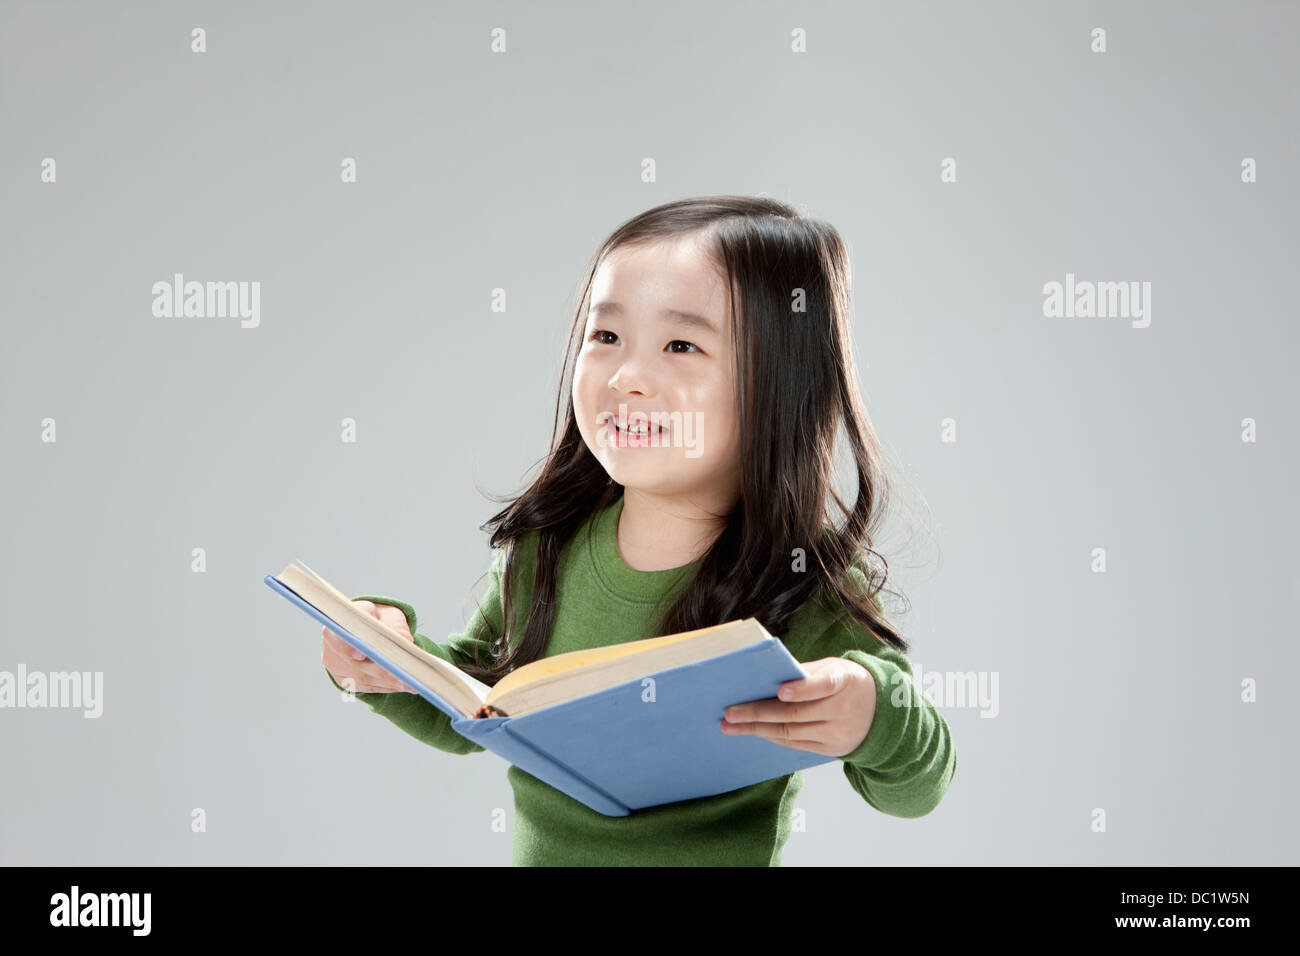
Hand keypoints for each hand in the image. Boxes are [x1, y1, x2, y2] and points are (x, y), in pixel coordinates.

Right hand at [321, 600, 417, 693]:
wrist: (366, 628)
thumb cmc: (377, 618)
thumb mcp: (387, 613)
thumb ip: (395, 623)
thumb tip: (405, 638)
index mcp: (337, 624)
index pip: (339, 636)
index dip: (348, 647)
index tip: (361, 654)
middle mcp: (332, 647)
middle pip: (356, 663)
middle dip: (382, 670)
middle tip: (405, 677)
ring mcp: (337, 666)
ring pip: (364, 677)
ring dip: (389, 682)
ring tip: (412, 683)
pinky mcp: (345, 681)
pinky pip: (368, 686)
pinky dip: (388, 687)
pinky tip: (405, 685)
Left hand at [720, 657, 875, 756]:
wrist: (881, 711)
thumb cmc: (846, 681)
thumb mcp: (833, 667)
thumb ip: (805, 672)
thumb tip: (766, 676)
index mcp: (845, 681)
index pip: (824, 685)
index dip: (802, 689)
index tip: (780, 691)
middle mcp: (842, 710)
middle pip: (795, 714)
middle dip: (758, 714)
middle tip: (730, 713)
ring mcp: (837, 733)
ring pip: (791, 733)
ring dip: (757, 730)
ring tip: (731, 725)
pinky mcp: (832, 749)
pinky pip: (796, 744)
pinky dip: (772, 737)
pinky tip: (753, 731)